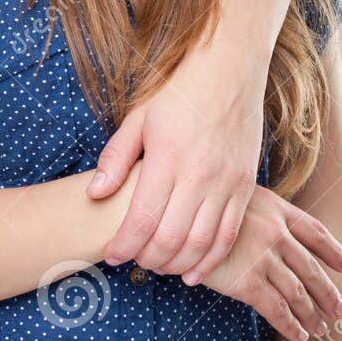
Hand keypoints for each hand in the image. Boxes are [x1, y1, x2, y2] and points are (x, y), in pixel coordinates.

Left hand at [87, 0, 308, 280]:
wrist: (230, 68)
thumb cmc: (179, 92)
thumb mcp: (139, 118)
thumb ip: (117, 158)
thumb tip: (95, 194)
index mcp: (168, 157)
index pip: (142, 219)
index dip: (124, 245)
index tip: (111, 255)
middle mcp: (200, 174)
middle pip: (172, 239)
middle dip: (148, 259)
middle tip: (134, 262)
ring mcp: (228, 182)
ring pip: (203, 243)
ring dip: (178, 264)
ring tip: (159, 266)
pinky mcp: (246, 186)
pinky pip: (230, 234)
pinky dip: (212, 260)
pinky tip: (195, 271)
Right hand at [196, 183, 341, 340]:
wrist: (172, 216)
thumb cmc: (195, 205)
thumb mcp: (233, 196)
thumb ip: (255, 212)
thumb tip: (261, 229)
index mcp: (276, 209)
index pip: (315, 232)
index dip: (332, 251)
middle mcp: (276, 233)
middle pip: (312, 267)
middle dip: (328, 291)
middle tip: (339, 309)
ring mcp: (264, 258)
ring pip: (298, 292)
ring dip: (312, 314)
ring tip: (320, 328)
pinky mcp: (248, 282)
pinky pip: (277, 310)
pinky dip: (291, 326)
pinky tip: (299, 336)